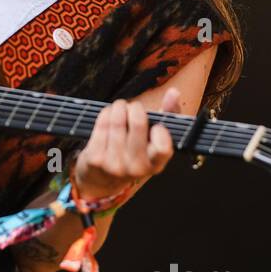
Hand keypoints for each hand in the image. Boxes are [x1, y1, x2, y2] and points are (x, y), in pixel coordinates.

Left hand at [72, 87, 181, 201]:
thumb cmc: (134, 152)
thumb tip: (174, 92)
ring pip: (118, 120)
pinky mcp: (96, 159)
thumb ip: (168, 115)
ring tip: (120, 108)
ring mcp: (115, 165)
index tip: (155, 125)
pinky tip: (108, 114)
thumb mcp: (154, 141)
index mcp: (156, 165)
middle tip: (134, 107)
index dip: (160, 131)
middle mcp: (136, 168)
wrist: (102, 179)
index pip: (163, 148)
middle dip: (136, 107)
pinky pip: (102, 124)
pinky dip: (106, 113)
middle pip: (138, 123)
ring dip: (119, 107)